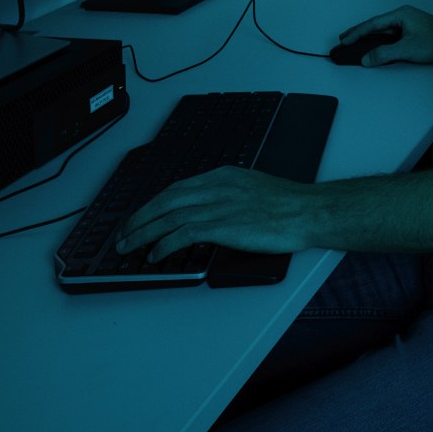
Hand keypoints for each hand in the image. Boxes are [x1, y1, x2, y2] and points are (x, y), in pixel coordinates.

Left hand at [113, 167, 311, 262]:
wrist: (309, 211)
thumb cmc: (288, 204)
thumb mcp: (252, 188)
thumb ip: (228, 196)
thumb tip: (209, 213)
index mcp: (222, 176)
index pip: (175, 189)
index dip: (152, 205)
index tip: (139, 217)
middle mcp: (216, 187)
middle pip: (165, 201)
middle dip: (139, 218)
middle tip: (123, 234)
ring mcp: (219, 206)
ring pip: (168, 217)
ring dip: (143, 233)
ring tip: (128, 247)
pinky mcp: (224, 225)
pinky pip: (184, 234)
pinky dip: (165, 244)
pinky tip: (155, 254)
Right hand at [334, 5, 432, 66]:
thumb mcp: (408, 49)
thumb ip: (385, 54)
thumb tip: (367, 58)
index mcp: (401, 14)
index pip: (373, 24)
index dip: (357, 33)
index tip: (345, 40)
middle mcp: (402, 16)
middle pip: (375, 25)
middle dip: (359, 33)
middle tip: (343, 39)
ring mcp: (407, 24)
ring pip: (382, 31)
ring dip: (369, 38)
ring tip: (354, 43)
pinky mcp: (411, 32)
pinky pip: (390, 36)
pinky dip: (379, 42)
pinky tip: (374, 48)